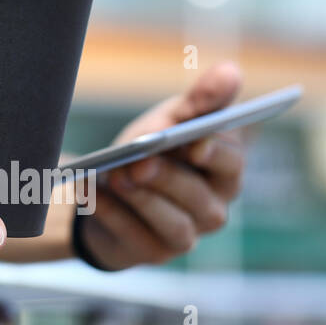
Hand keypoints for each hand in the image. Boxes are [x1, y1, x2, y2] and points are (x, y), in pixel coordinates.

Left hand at [77, 62, 245, 269]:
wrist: (109, 189)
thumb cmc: (151, 149)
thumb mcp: (171, 119)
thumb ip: (200, 100)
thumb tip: (231, 72)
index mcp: (224, 171)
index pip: (231, 162)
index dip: (216, 154)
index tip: (194, 143)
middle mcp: (213, 208)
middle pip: (200, 196)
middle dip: (169, 177)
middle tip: (140, 162)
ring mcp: (186, 236)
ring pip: (173, 222)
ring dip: (142, 198)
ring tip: (116, 176)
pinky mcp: (154, 253)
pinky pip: (136, 237)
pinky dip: (114, 215)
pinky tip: (94, 193)